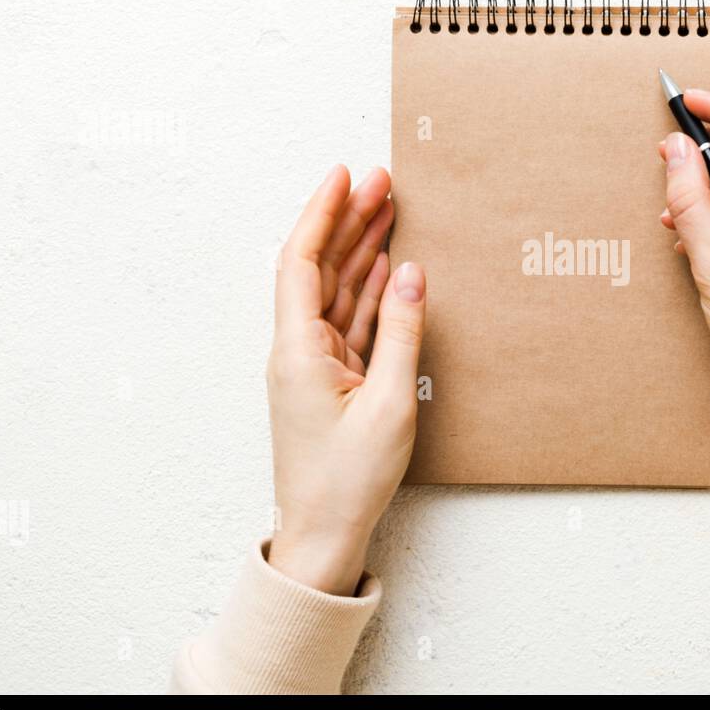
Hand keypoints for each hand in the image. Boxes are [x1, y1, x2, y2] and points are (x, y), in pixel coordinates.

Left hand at [265, 165, 425, 595]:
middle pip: (320, 268)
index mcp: (298, 351)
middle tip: (379, 179)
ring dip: (359, 250)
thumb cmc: (349, 480)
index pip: (302, 262)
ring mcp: (314, 365)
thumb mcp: (390, 404)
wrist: (324, 534)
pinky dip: (368, 291)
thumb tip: (411, 273)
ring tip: (387, 208)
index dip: (321, 213)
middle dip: (347, 220)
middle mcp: (299, 350)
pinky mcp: (332, 382)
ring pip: (336, 291)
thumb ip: (403, 332)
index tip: (343, 175)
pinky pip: (350, 322)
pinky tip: (386, 267)